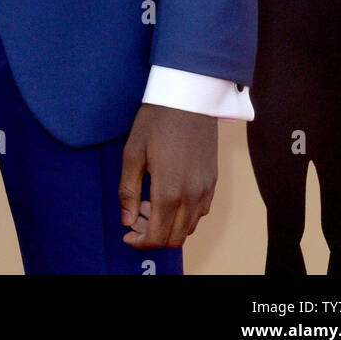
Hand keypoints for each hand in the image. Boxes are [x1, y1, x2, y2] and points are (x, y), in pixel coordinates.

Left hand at [118, 103, 216, 248]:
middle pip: (174, 239)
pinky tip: (170, 196)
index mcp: (169, 191)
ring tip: (150, 204)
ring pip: (189, 227)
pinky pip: (200, 211)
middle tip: (136, 216)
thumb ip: (129, 191)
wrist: (189, 96)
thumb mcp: (133, 152)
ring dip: (169, 226)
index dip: (140, 243)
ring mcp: (205, 189)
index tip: (127, 234)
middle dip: (153, 235)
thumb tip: (127, 221)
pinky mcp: (213, 180)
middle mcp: (191, 196)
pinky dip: (184, 215)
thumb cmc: (156, 120)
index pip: (157, 237)